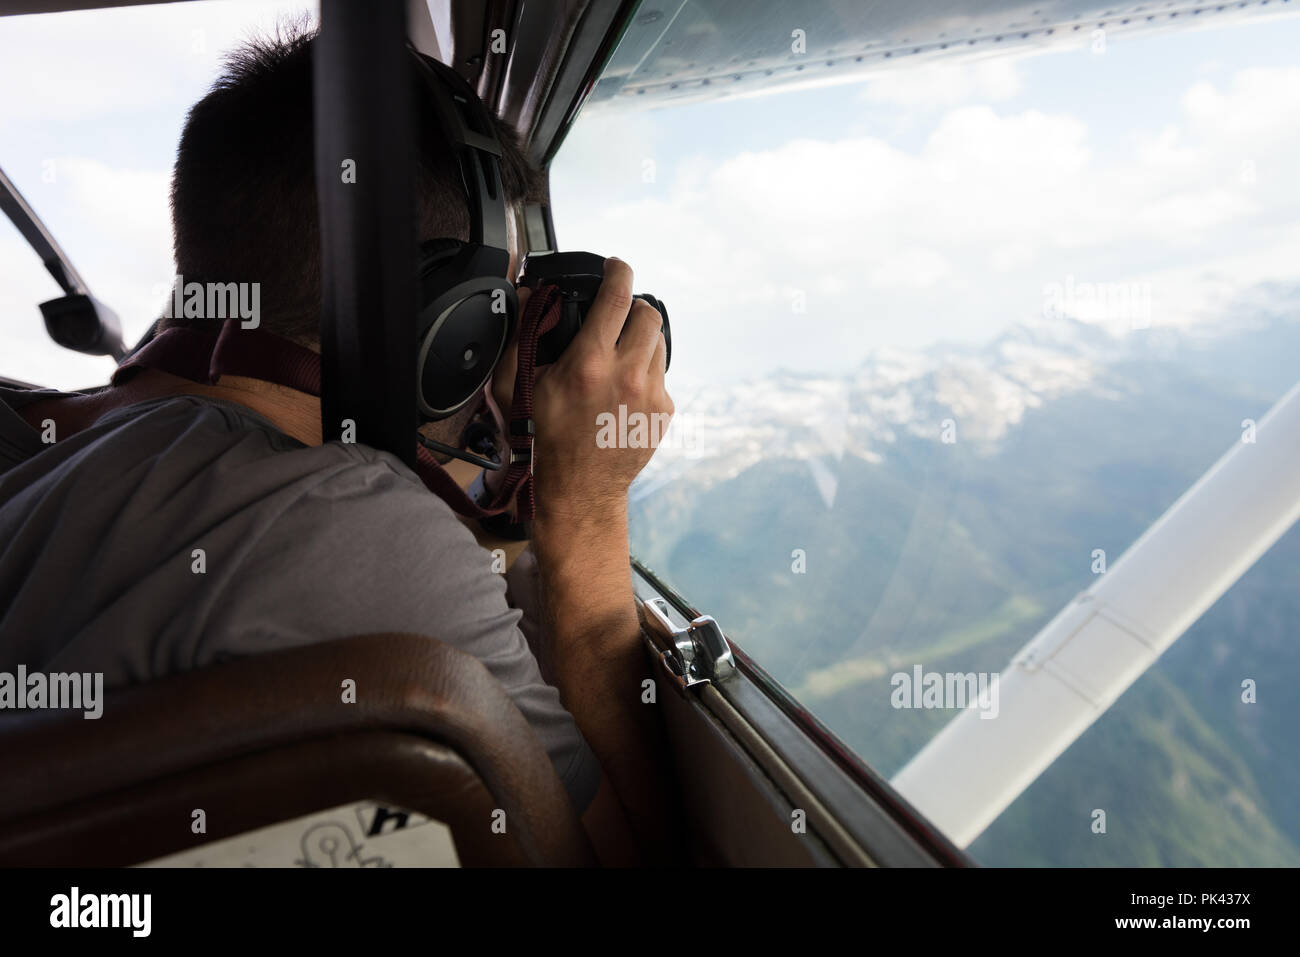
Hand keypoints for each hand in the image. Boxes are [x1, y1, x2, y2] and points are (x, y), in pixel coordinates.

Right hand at [531, 257, 671, 528]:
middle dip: (633, 308)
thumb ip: (520, 336)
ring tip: (617, 356)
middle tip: (617, 316)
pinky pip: (660, 374)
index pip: (616, 298)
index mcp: (589, 364)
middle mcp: (626, 376)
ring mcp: (651, 394)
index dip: (618, 272)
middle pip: (648, 314)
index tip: (616, 266)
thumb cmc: (544, 437)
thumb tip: (527, 297)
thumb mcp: (517, 386)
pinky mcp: (664, 411)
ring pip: (658, 342)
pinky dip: (643, 372)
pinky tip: (622, 390)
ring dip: (640, 340)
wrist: (580, 488)